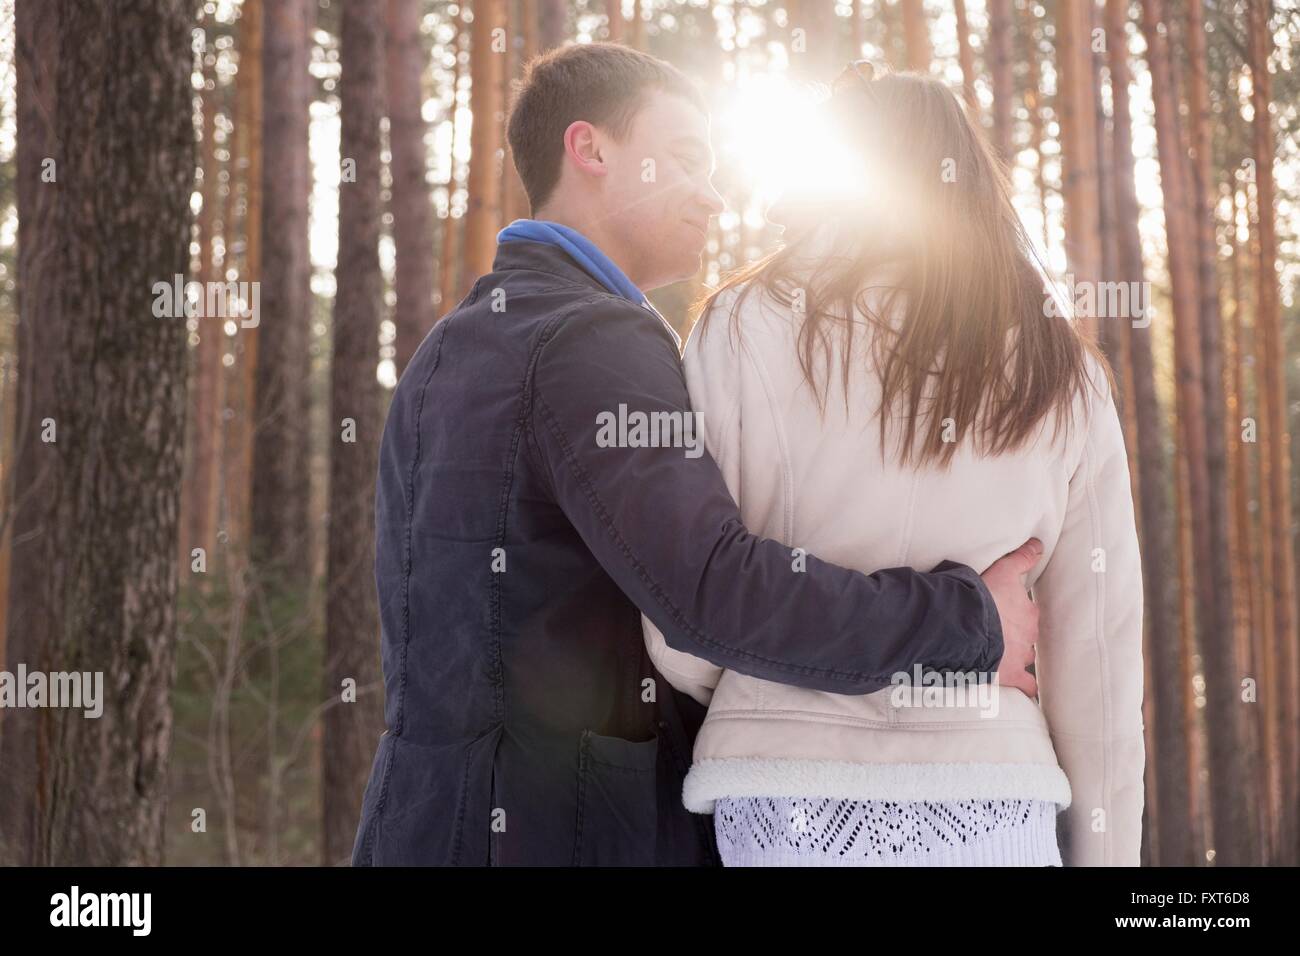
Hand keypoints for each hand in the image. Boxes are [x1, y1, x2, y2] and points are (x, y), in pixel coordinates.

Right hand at [980, 538, 1042, 698]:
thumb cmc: (981, 597)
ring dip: (1015, 655)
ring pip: (1025, 656)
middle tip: (998, 631)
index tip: (1002, 610)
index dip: (1014, 610)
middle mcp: (1029, 634)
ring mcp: (1021, 656)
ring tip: (999, 655)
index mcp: (1028, 611)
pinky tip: (1022, 689)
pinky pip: (1026, 686)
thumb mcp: (1002, 570)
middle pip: (1026, 634)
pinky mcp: (1011, 675)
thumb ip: (1021, 558)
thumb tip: (1039, 545)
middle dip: (1015, 633)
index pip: (1027, 611)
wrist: (966, 626)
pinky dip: (1025, 687)